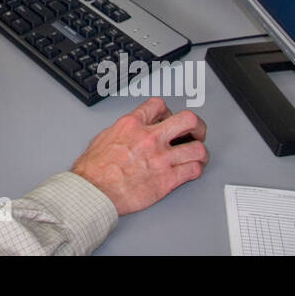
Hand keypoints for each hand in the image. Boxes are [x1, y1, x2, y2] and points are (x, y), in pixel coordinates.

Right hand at [71, 97, 207, 214]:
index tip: (169, 117)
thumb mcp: (103, 137)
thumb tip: (127, 132)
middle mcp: (150, 138)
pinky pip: (193, 170)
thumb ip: (121, 131)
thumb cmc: (93, 169)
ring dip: (201, 151)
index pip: (158, 105)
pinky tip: (193, 170)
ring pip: (197, 148)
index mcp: (132, 125)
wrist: (93, 190)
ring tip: (198, 154)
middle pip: (188, 120)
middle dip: (196, 125)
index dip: (167, 110)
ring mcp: (161, 159)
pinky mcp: (167, 180)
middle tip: (196, 131)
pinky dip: (197, 169)